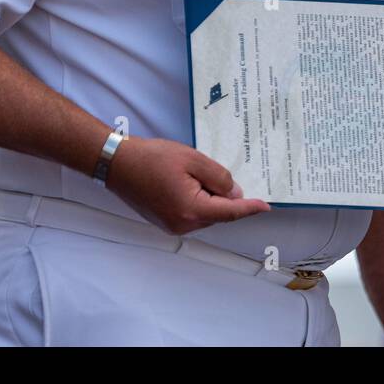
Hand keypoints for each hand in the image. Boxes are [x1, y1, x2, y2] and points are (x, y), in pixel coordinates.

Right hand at [105, 136, 269, 234]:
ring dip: (208, 195)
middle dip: (223, 194)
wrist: (118, 164)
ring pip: (205, 212)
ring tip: (191, 171)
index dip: (250, 208)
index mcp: (191, 210)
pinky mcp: (166, 221)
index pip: (231, 212)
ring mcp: (172, 225)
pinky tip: (186, 180)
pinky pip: (192, 212)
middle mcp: (182, 224)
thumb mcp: (193, 160)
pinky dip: (197, 199)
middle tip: (209, 169)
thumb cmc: (151, 159)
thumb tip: (234, 194)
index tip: (266, 206)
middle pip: (218, 213)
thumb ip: (219, 178)